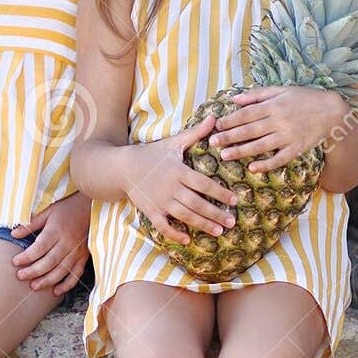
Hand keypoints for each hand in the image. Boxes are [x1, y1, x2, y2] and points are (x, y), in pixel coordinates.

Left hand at [10, 191, 90, 293]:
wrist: (91, 207)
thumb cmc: (67, 209)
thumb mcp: (48, 212)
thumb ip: (31, 224)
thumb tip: (13, 234)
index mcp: (57, 230)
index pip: (40, 246)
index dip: (27, 256)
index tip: (15, 261)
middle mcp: (68, 242)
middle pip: (50, 261)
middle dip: (34, 271)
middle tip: (21, 276)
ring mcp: (77, 251)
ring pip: (62, 270)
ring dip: (48, 280)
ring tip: (34, 286)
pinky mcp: (84, 257)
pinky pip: (76, 274)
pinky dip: (67, 284)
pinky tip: (56, 291)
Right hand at [127, 114, 236, 246]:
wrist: (123, 167)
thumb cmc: (152, 154)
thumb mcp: (174, 142)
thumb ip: (196, 133)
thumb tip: (214, 117)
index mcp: (178, 170)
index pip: (204, 184)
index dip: (220, 193)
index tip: (234, 200)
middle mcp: (171, 187)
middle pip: (197, 203)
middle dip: (215, 214)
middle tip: (232, 222)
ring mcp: (160, 201)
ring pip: (184, 216)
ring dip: (202, 224)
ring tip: (219, 231)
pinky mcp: (150, 211)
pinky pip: (163, 226)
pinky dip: (174, 234)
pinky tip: (187, 240)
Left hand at [207, 86, 347, 171]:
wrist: (331, 112)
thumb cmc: (303, 98)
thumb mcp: (280, 90)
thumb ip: (257, 94)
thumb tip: (235, 99)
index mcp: (274, 105)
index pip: (246, 114)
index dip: (230, 120)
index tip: (216, 125)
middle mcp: (279, 121)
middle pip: (250, 130)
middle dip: (230, 137)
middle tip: (213, 143)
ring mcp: (288, 136)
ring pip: (261, 146)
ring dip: (241, 151)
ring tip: (225, 156)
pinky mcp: (297, 149)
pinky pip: (279, 159)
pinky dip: (266, 164)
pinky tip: (253, 168)